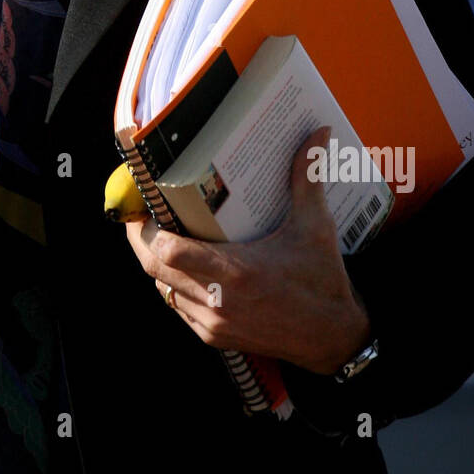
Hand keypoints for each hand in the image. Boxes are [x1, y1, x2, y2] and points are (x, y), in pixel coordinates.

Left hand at [124, 126, 371, 373]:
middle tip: (144, 215)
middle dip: (142, 240)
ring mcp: (213, 323)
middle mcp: (218, 301)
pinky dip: (174, 286)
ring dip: (158, 263)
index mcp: (237, 273)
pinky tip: (185, 266)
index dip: (150, 229)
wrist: (332, 338)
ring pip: (163, 289)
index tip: (148, 205)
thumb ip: (307, 178)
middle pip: (154, 268)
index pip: (171, 253)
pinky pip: (179, 307)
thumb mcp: (316, 227)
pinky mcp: (215, 337)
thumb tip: (317, 134)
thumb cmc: (322, 282)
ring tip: (164, 235)